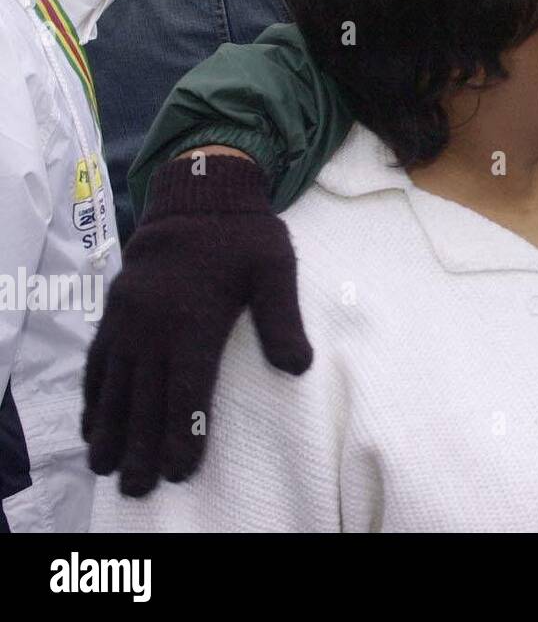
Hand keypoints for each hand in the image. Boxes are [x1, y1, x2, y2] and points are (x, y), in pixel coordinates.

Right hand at [82, 155, 312, 495]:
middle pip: (146, 397)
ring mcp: (129, 318)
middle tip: (137, 488)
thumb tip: (299, 367)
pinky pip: (99, 360)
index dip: (182, 432)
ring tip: (106, 467)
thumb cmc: (244, 236)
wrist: (198, 194)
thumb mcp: (276, 267)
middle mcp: (154, 324)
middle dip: (142, 446)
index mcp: (194, 319)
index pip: (187, 389)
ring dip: (111, 428)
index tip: (180, 470)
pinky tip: (93, 421)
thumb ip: (282, 318)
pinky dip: (94, 394)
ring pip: (116, 384)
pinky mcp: (115, 311)